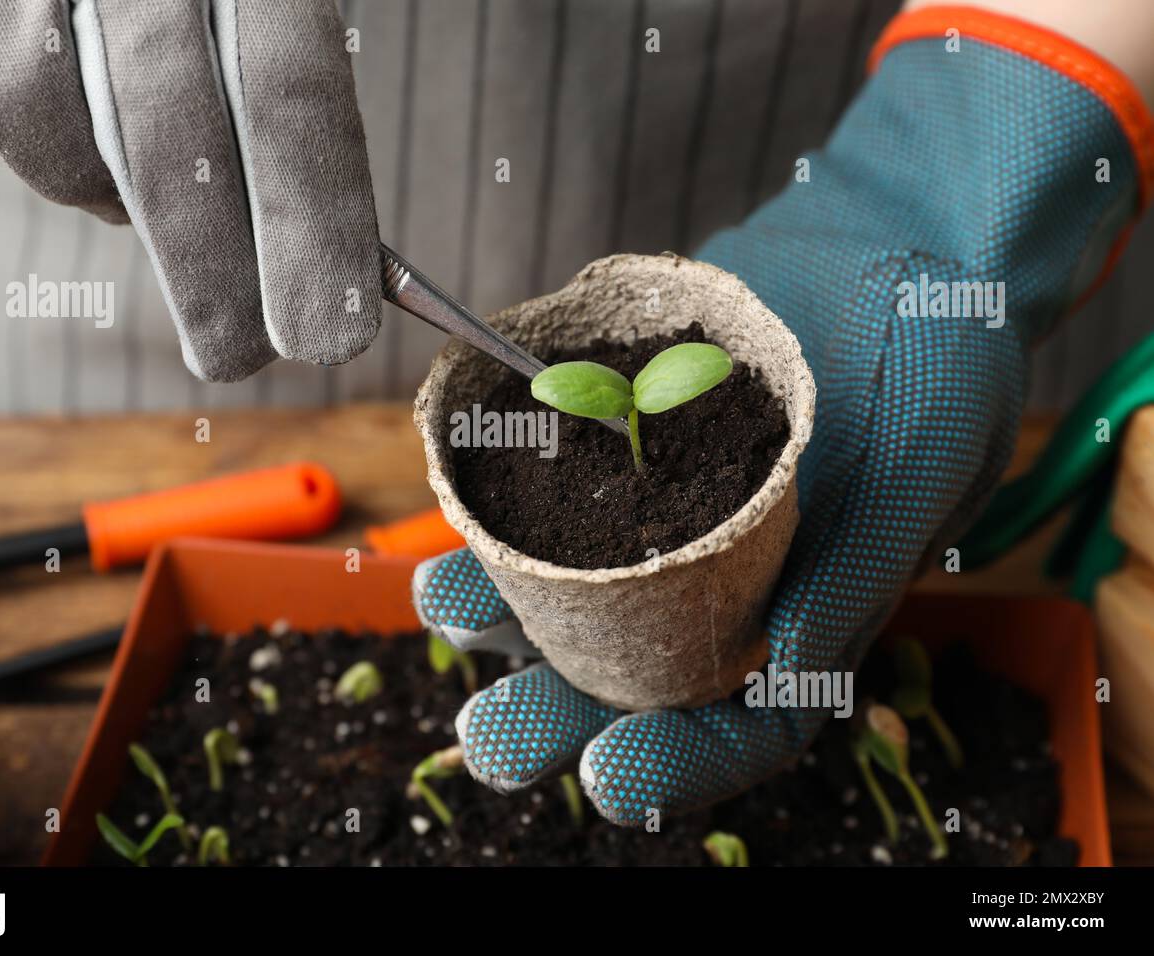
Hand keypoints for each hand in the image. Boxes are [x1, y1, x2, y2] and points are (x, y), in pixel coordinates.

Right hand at [0, 0, 380, 378]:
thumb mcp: (257, 17)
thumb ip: (287, 116)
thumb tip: (336, 278)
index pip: (291, 94)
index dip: (311, 223)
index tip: (327, 338)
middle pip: (166, 127)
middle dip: (209, 266)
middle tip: (235, 355)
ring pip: (33, 110)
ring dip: (86, 180)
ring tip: (118, 177)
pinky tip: (3, 107)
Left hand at [414, 11, 1144, 825]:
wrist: (894, 229)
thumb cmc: (937, 347)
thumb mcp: (920, 460)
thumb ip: (855, 572)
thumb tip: (786, 678)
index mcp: (812, 605)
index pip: (745, 718)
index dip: (681, 759)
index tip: (609, 776)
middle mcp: (732, 570)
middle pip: (641, 668)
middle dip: (562, 708)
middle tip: (494, 740)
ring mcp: (673, 505)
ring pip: (582, 587)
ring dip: (511, 615)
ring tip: (448, 617)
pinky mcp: (628, 436)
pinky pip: (558, 492)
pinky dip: (505, 516)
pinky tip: (453, 529)